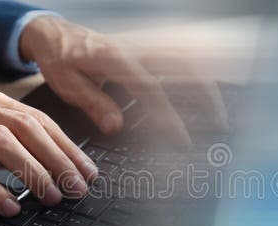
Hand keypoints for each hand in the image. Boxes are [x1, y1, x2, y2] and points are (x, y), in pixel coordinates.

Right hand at [0, 85, 97, 216]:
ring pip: (1, 142)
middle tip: (78, 188)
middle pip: (27, 129)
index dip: (67, 146)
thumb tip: (48, 168)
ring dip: (32, 171)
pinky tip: (9, 205)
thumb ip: (4, 140)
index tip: (88, 171)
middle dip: (59, 160)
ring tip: (51, 196)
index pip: (38, 120)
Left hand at [19, 16, 227, 146]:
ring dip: (210, 80)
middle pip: (183, 65)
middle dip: (206, 94)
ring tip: (222, 109)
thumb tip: (116, 126)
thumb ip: (93, 104)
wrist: (55, 34)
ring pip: (189, 55)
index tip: (182, 139)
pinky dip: (204, 65)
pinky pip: (183, 51)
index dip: (169, 115)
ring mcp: (145, 44)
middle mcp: (136, 48)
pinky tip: (217, 80)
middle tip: (219, 124)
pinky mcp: (149, 45)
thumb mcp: (67, 85)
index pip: (151, 88)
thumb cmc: (60, 60)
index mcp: (115, 59)